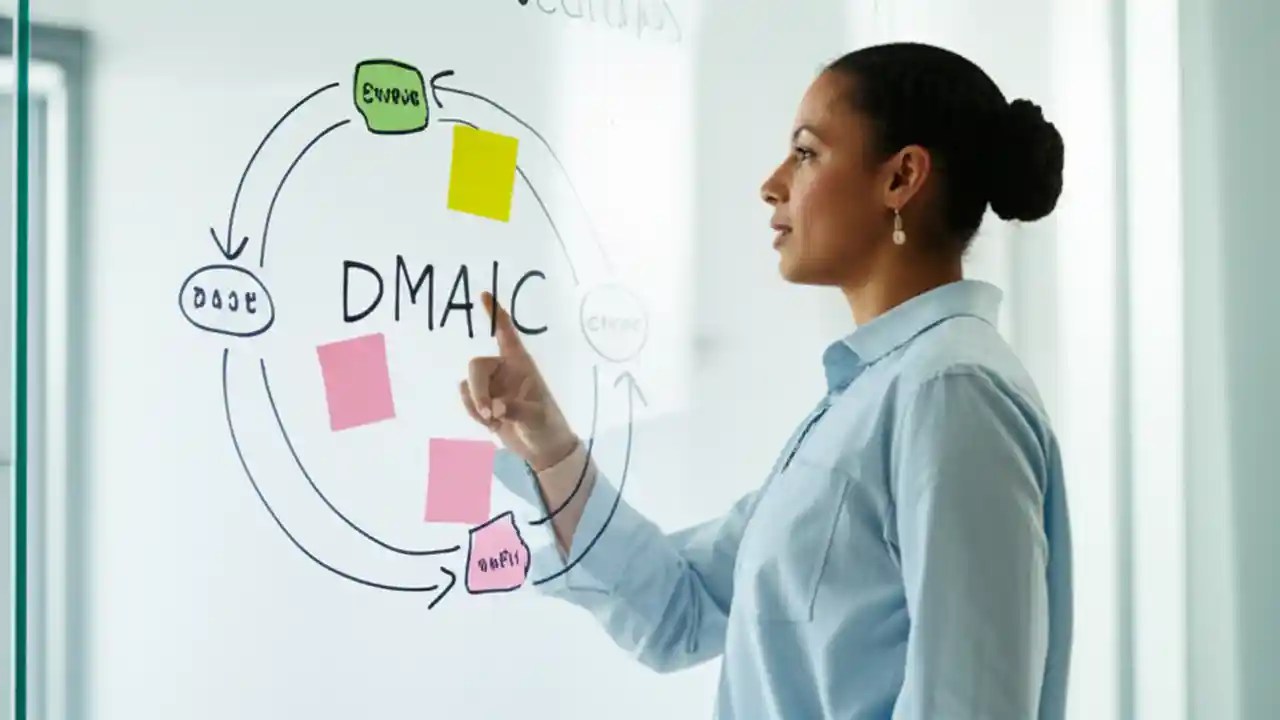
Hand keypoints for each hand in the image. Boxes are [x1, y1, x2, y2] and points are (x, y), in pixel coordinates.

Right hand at [460, 291, 577, 470]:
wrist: (543, 450)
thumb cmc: (547, 427)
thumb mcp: (537, 418)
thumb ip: (516, 410)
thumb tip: (496, 407)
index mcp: (521, 364)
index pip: (506, 333)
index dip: (495, 314)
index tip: (484, 294)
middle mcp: (504, 370)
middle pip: (477, 366)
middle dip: (478, 390)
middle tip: (489, 413)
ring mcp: (492, 386)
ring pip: (468, 384)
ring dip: (475, 404)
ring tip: (494, 421)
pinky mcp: (484, 402)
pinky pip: (466, 399)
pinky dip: (473, 412)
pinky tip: (490, 424)